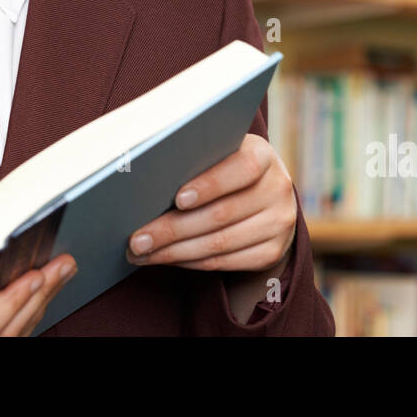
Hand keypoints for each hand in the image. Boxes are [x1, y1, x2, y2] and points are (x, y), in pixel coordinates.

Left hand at [126, 134, 295, 274]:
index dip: (209, 184)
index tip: (177, 199)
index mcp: (263, 155)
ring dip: (174, 251)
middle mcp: (277, 188)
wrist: (265, 196)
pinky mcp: (272, 251)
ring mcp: (279, 222)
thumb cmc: (225, 168)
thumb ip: (196, 158)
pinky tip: (165, 259)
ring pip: (220, 243)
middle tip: (137, 239)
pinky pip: (225, 262)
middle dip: (173, 228)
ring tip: (141, 253)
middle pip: (221, 213)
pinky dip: (190, 262)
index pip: (241, 168)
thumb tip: (147, 179)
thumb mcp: (221, 153)